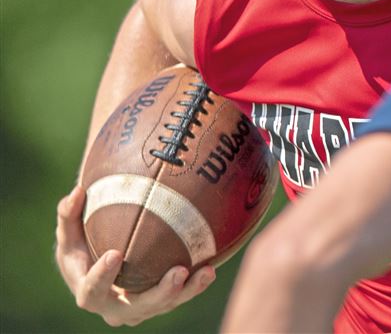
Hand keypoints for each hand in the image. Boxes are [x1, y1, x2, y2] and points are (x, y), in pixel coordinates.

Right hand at [55, 185, 215, 326]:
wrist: (99, 272)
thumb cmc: (81, 248)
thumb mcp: (70, 234)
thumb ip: (69, 214)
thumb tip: (77, 190)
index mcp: (90, 293)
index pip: (92, 291)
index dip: (102, 277)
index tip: (115, 254)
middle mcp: (116, 308)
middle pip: (138, 307)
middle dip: (160, 292)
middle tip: (179, 271)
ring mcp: (140, 309)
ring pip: (165, 304)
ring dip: (187, 290)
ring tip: (207, 271)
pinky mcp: (160, 303)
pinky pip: (179, 296)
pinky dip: (196, 284)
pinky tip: (212, 266)